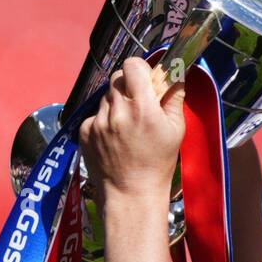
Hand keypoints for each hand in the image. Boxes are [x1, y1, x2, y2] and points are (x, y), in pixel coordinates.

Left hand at [78, 57, 185, 200]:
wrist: (131, 196)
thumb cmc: (158, 165)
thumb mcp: (176, 131)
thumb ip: (174, 97)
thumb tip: (175, 73)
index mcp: (142, 108)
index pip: (133, 65)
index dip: (140, 69)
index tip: (146, 80)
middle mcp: (117, 111)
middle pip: (118, 77)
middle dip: (128, 85)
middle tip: (138, 104)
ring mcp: (98, 121)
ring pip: (106, 96)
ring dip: (116, 105)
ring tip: (126, 128)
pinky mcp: (85, 131)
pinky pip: (95, 115)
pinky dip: (104, 122)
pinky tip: (114, 140)